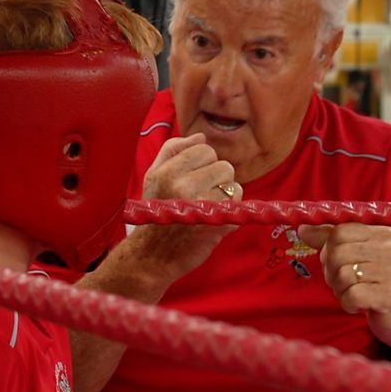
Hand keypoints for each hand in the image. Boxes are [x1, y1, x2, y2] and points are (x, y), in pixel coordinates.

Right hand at [130, 133, 242, 282]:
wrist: (152, 255)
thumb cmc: (156, 212)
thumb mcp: (153, 175)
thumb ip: (173, 150)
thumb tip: (201, 136)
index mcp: (168, 172)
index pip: (206, 150)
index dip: (204, 163)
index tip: (193, 177)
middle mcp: (185, 187)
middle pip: (225, 166)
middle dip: (217, 179)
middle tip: (200, 195)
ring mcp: (202, 208)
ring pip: (235, 186)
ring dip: (226, 196)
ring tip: (206, 208)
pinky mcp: (217, 226)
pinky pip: (238, 207)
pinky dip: (230, 214)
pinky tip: (212, 221)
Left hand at [299, 223, 390, 354]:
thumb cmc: (378, 285)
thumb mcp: (358, 257)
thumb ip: (331, 240)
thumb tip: (302, 228)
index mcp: (383, 234)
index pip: (339, 232)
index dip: (328, 251)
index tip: (336, 265)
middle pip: (337, 253)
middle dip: (332, 273)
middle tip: (344, 284)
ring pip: (342, 275)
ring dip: (340, 291)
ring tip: (355, 295)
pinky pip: (351, 295)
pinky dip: (348, 304)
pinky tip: (360, 306)